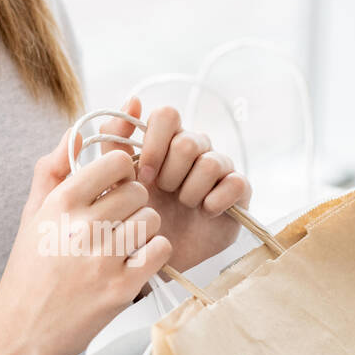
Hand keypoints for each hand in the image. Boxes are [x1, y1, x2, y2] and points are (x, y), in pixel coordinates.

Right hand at [0, 128, 171, 354]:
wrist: (20, 331)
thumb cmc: (28, 271)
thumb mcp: (32, 215)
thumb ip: (53, 169)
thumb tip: (77, 131)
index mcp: (60, 204)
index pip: (116, 161)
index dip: (123, 172)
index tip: (115, 186)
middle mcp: (81, 227)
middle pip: (138, 190)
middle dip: (135, 203)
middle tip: (120, 221)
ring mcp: (103, 258)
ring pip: (152, 219)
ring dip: (146, 230)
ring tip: (127, 244)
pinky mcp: (121, 288)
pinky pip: (159, 251)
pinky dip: (153, 255)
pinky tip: (136, 262)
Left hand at [101, 97, 250, 276]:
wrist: (158, 254)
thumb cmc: (138, 215)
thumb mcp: (118, 181)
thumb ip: (115, 142)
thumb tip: (133, 100)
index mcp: (166, 140)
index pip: (166, 115)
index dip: (154, 143)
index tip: (144, 175)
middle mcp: (195, 148)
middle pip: (187, 141)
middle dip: (170, 173)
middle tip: (164, 192)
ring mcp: (220, 167)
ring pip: (210, 163)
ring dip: (191, 191)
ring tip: (184, 205)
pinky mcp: (239, 190)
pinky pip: (236, 183)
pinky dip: (216, 201)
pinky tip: (205, 212)